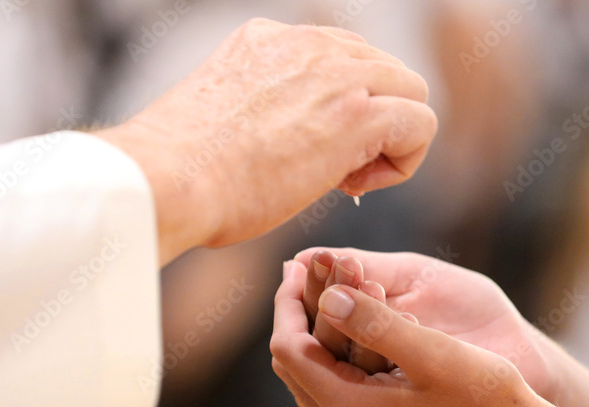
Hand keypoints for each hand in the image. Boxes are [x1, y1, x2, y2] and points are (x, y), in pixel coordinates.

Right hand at [96, 19, 437, 264]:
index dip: (340, 108)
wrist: (167, 181)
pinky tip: (357, 184)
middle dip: (372, 119)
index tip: (310, 151)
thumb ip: (258, 110)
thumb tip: (278, 144)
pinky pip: (421, 124)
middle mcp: (307, 45)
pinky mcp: (357, 113)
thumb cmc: (179, 171)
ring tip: (346, 178)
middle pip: (383, 70)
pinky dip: (404, 160)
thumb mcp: (220, 116)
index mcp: (269, 41)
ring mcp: (335, 74)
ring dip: (390, 137)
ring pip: (410, 91)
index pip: (341, 59)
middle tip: (332, 169)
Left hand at [270, 260, 543, 406]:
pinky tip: (361, 347)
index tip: (296, 269)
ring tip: (332, 305)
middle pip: (296, 372)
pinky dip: (341, 374)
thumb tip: (327, 297)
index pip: (289, 350)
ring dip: (320, 348)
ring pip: (317, 392)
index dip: (287, 305)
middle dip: (298, 322)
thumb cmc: (487, 397)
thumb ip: (374, 322)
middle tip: (306, 280)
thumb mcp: (431, 350)